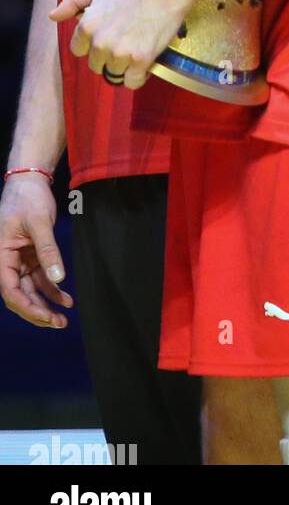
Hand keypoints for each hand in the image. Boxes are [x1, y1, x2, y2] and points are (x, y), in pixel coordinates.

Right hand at [0, 175, 72, 326]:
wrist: (30, 180)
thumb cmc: (28, 199)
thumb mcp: (39, 223)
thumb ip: (48, 251)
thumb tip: (58, 278)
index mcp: (0, 256)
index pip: (10, 290)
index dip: (26, 307)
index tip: (45, 317)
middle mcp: (7, 262)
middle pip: (20, 295)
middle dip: (38, 311)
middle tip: (58, 324)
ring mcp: (19, 261)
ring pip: (31, 290)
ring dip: (46, 304)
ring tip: (64, 318)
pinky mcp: (31, 256)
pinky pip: (40, 278)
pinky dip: (52, 289)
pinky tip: (66, 300)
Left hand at [49, 0, 191, 91]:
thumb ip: (74, 2)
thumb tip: (52, 16)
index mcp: (87, 26)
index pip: (79, 50)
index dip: (93, 44)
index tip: (107, 37)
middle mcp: (100, 42)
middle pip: (96, 65)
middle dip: (108, 57)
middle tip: (126, 41)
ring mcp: (120, 53)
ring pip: (115, 74)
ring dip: (125, 66)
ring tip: (138, 49)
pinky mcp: (141, 60)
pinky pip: (132, 82)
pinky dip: (138, 77)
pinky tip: (144, 64)